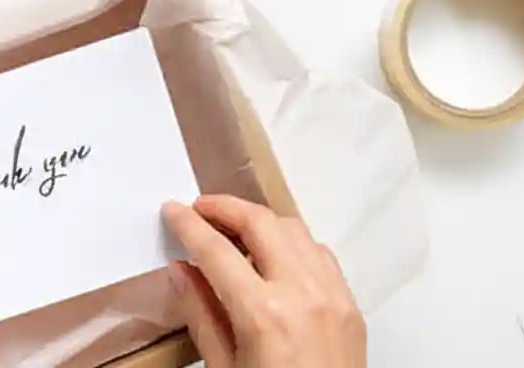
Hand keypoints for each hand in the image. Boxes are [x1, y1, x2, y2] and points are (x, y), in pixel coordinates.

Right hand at [161, 196, 365, 367]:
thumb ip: (201, 315)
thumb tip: (182, 271)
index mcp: (263, 314)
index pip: (216, 250)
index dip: (190, 226)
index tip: (174, 211)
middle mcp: (302, 294)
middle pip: (260, 222)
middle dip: (225, 208)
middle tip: (200, 209)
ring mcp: (332, 296)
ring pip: (294, 230)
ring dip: (260, 221)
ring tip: (234, 231)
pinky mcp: (350, 305)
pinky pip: (320, 254)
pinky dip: (292, 243)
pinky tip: (274, 257)